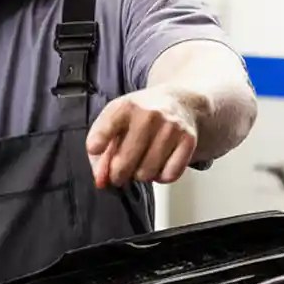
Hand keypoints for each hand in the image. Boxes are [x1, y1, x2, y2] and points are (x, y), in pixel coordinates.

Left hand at [84, 87, 200, 188]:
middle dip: (117, 175)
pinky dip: (161, 177)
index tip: (95, 149)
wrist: (179, 103)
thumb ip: (101, 152)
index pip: (106, 128)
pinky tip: (159, 164)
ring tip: (141, 163)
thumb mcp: (115, 122)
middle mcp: (149, 115)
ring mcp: (171, 127)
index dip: (97, 143)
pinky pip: (169, 175)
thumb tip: (101, 180)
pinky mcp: (188, 141)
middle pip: (124, 164)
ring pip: (146, 174)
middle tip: (119, 172)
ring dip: (140, 175)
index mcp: (126, 107)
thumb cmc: (141, 116)